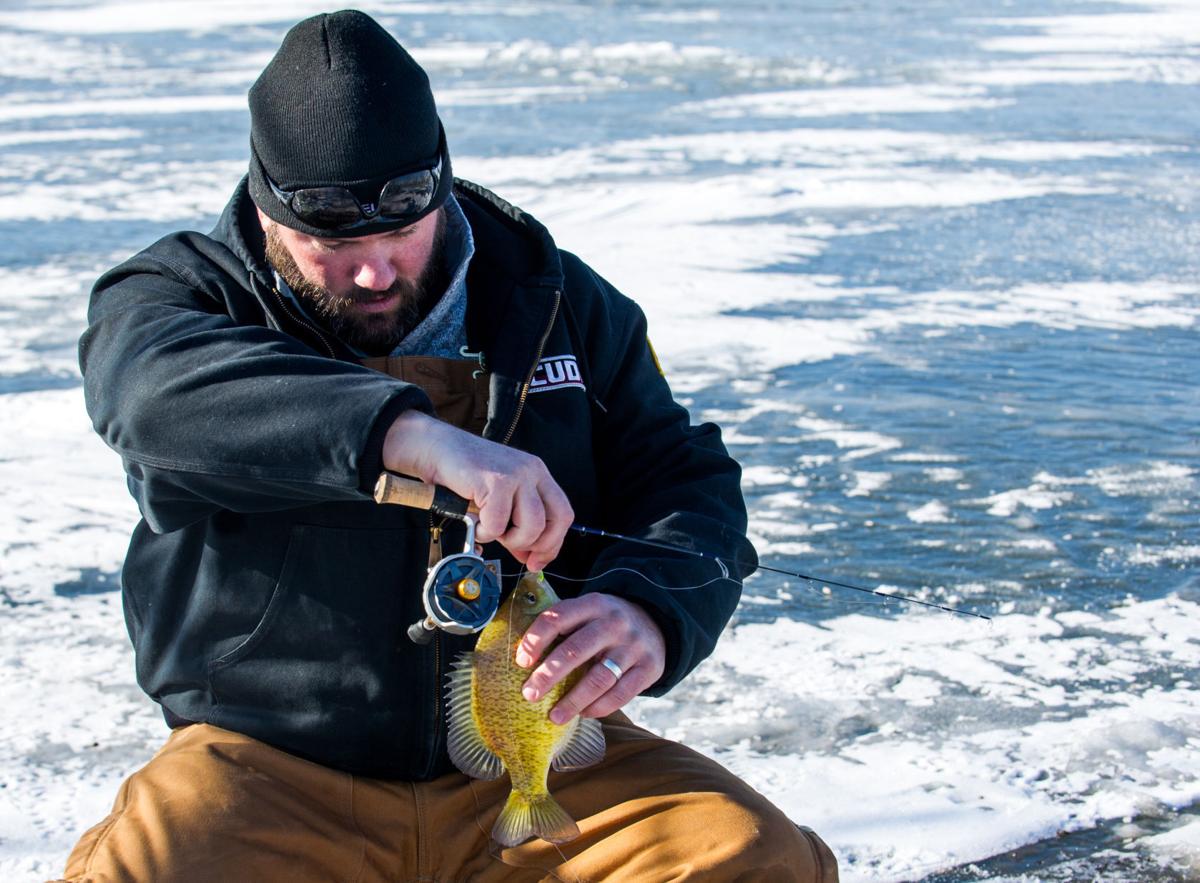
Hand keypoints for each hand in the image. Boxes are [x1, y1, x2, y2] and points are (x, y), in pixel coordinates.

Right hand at [382, 410, 572, 571]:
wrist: (437, 449)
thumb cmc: (465, 474)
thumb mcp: (500, 499)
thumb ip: (516, 525)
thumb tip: (528, 555)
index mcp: (538, 474)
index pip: (563, 514)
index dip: (553, 543)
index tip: (537, 560)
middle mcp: (533, 471)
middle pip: (557, 520)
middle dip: (539, 545)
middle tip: (518, 553)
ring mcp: (517, 475)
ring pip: (532, 526)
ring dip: (510, 539)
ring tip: (490, 530)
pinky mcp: (496, 481)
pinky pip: (498, 524)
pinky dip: (485, 532)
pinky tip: (475, 522)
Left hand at [514, 593, 665, 723]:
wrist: (655, 622)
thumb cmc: (606, 623)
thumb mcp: (589, 611)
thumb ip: (564, 626)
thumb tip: (525, 657)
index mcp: (594, 604)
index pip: (559, 618)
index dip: (536, 640)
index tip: (521, 662)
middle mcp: (614, 623)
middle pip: (576, 650)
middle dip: (549, 675)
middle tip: (529, 694)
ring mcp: (633, 646)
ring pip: (599, 678)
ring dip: (573, 700)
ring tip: (554, 716)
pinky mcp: (649, 668)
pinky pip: (620, 694)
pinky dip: (599, 707)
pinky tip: (583, 713)